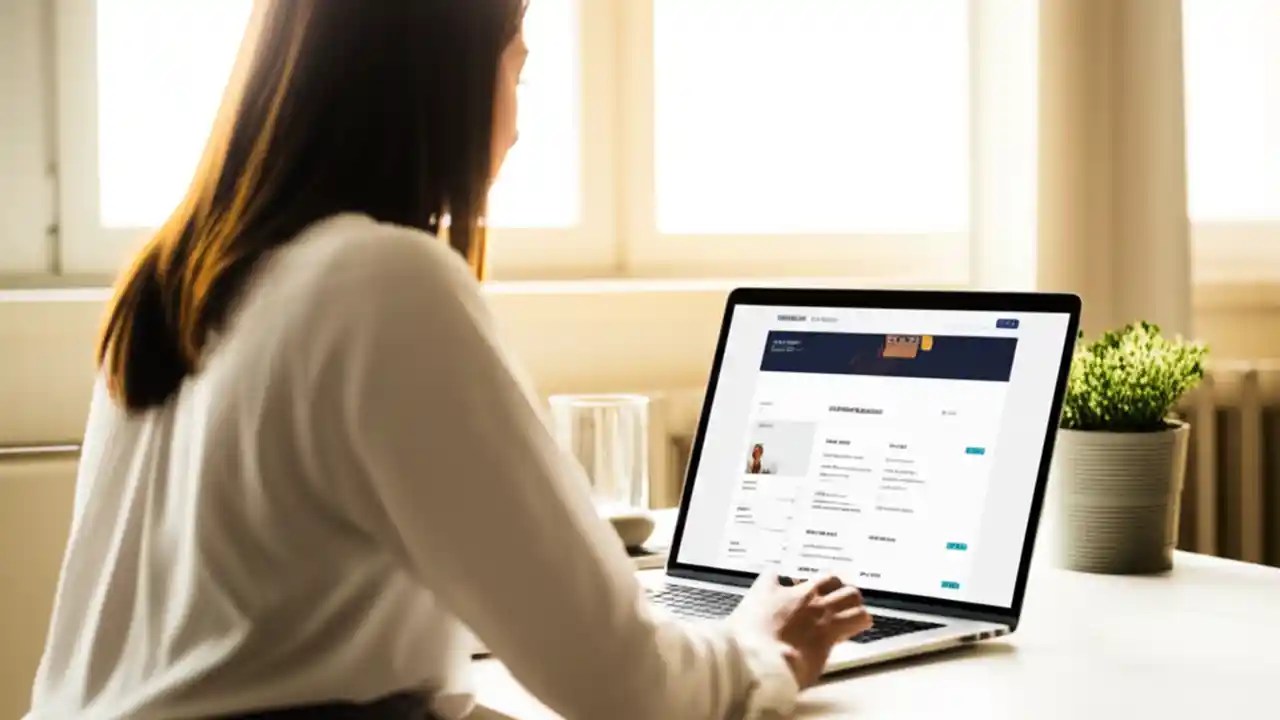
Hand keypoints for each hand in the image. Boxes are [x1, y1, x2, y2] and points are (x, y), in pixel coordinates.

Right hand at [730, 572, 872, 687]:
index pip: (776, 575)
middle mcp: (798, 595)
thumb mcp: (736, 621)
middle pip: (826, 578)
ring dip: (851, 601)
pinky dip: (861, 619)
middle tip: (832, 596)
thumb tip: (747, 613)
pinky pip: (859, 617)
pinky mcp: (832, 630)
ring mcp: (818, 610)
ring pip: (849, 593)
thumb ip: (747, 614)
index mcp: (769, 589)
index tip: (791, 587)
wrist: (756, 657)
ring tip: (852, 609)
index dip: (788, 583)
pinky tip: (861, 623)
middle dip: (831, 587)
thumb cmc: (742, 644)